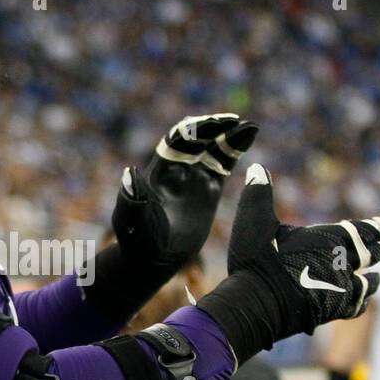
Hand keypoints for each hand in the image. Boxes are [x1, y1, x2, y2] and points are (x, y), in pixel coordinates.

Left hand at [112, 114, 257, 273]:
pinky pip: (224, 164)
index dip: (194, 129)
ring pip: (214, 149)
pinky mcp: (209, 190)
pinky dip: (236, 150)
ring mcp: (194, 178)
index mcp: (160, 169)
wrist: (153, 259)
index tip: (212, 124)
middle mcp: (178, 169)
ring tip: (250, 127)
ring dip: (230, 136)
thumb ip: (132, 196)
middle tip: (235, 121)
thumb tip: (129, 171)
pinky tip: (249, 136)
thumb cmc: (138, 239)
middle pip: (199, 139)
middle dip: (216, 127)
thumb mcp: (132, 218)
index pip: (178, 139)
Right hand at [228, 164, 379, 331]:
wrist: (255, 305)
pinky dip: (360, 302)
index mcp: (329, 238)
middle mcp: (341, 263)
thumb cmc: (256, 260)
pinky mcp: (332, 311)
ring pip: (368, 283)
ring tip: (378, 277)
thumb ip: (258, 193)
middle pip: (372, 254)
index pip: (363, 230)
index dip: (378, 227)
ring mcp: (339, 289)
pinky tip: (360, 302)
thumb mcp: (253, 220)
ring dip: (374, 278)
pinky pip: (356, 306)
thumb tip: (255, 167)